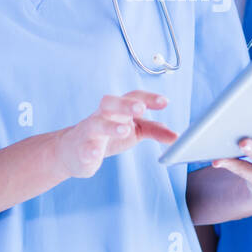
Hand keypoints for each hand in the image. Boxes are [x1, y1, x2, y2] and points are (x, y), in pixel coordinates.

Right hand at [56, 91, 177, 178]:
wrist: (74, 151)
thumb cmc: (109, 135)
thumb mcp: (134, 130)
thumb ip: (154, 130)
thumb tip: (177, 136)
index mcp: (118, 109)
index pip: (132, 97)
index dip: (148, 98)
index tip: (165, 102)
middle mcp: (102, 116)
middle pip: (110, 103)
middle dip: (125, 104)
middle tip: (141, 109)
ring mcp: (90, 132)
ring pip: (97, 124)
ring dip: (110, 126)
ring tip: (124, 130)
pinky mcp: (81, 149)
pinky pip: (84, 148)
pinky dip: (89, 150)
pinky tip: (96, 154)